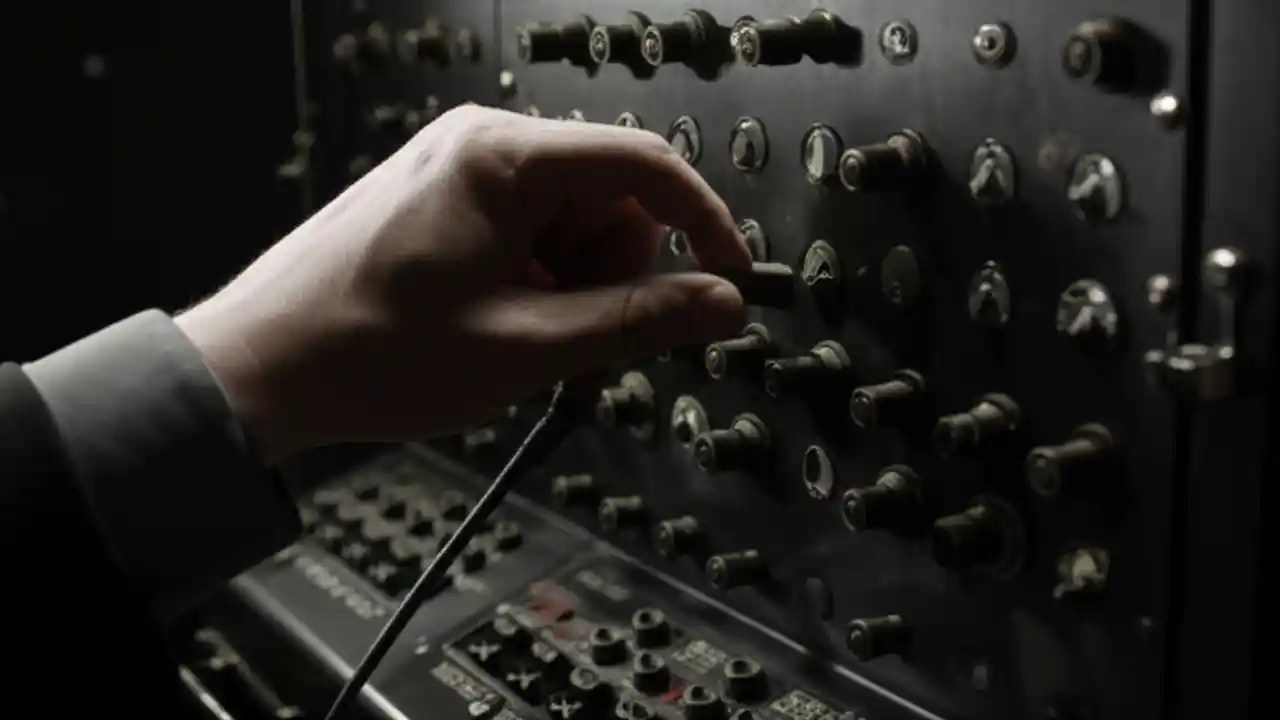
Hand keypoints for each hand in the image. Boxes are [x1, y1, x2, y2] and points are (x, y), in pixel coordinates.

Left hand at [176, 105, 750, 460]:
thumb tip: (718, 303)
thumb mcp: (526, 347)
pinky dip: (541, 285)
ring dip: (578, 290)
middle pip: (609, 198)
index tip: (729, 279)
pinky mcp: (444, 200)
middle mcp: (480, 145)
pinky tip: (508, 330)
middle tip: (588, 350)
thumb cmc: (369, 352)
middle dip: (617, 278)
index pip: (643, 164)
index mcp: (502, 158)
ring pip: (572, 222)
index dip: (702, 223)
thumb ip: (636, 322)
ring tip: (534, 349)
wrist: (260, 369)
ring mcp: (458, 171)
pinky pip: (530, 233)